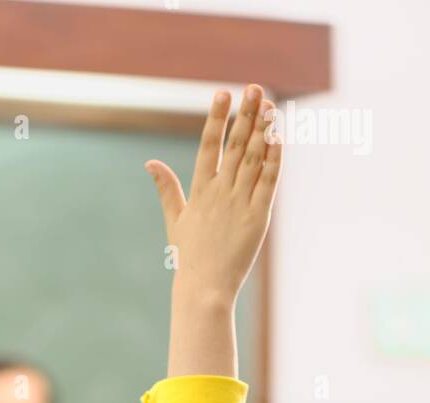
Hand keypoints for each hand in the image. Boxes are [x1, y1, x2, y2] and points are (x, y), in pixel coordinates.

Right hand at [147, 85, 281, 306]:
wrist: (205, 289)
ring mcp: (240, 203)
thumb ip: (166, 189)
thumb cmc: (190, 257)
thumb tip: (150, 163)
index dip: (216, 118)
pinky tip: (279, 137)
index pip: (208, 146)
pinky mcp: (259, 217)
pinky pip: (269, 181)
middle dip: (245, 115)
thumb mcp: (176, 220)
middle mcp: (220, 193)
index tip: (223, 94)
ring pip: (254, 158)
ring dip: (263, 130)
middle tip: (255, 88)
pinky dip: (274, 158)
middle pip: (235, 145)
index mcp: (200, 191)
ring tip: (270, 105)